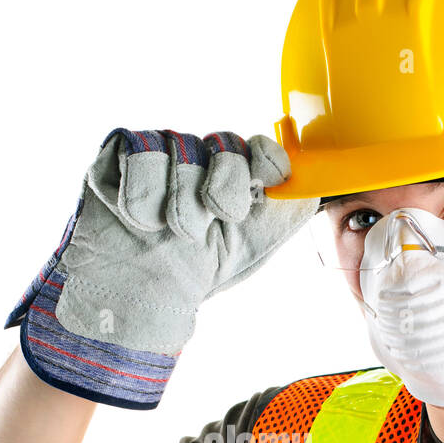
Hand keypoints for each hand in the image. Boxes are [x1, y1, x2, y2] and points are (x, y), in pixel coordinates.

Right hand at [4, 127, 317, 408]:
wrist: (137, 299)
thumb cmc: (193, 275)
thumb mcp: (252, 245)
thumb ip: (287, 210)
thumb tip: (327, 182)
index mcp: (233, 178)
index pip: (257, 147)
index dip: (265, 160)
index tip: (266, 183)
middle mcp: (198, 161)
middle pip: (224, 143)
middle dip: (224, 184)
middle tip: (216, 219)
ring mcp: (157, 155)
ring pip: (180, 146)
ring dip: (179, 194)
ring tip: (171, 229)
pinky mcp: (116, 157)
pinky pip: (136, 147)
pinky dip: (141, 185)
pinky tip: (138, 216)